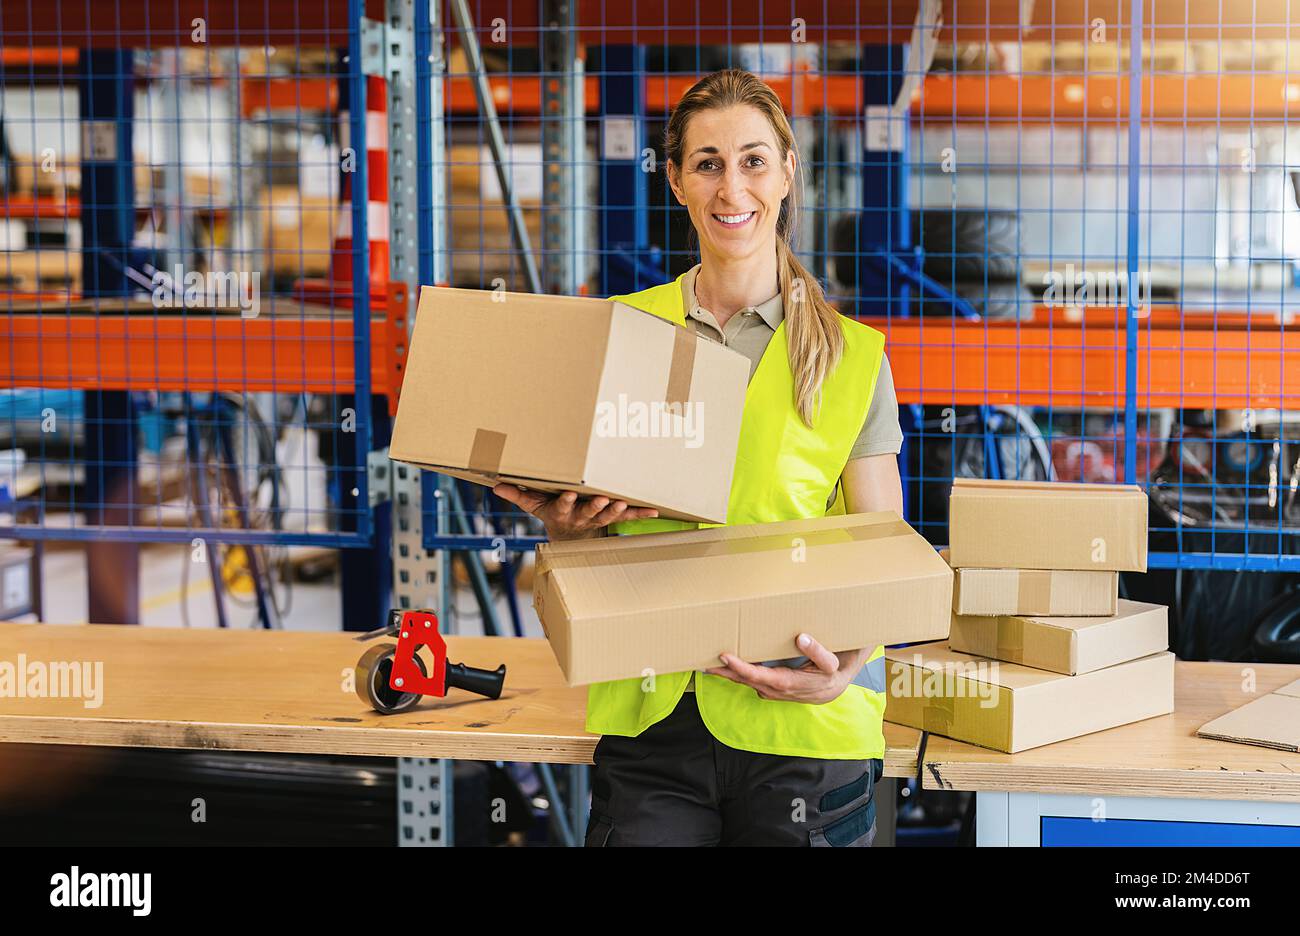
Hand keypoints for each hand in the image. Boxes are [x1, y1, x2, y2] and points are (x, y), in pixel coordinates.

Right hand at [493, 483, 657, 540]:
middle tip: (602, 499)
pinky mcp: (613, 519)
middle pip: (588, 512)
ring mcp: (598, 519)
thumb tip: (494, 484)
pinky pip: (627, 517)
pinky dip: (640, 514)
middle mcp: (581, 517)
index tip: (568, 494)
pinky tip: (654, 511)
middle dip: (595, 506)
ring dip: (616, 510)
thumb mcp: (535, 505)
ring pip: (608, 515)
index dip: (565, 501)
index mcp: (562, 511)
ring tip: (623, 502)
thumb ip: (518, 495)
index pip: (562, 506)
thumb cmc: (553, 513)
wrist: (572, 539)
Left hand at [704, 635, 868, 703]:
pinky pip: (752, 681)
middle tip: (703, 660)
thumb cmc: (833, 672)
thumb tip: (802, 638)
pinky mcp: (773, 689)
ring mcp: (774, 692)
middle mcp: (778, 691)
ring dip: (729, 674)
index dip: (740, 668)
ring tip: (710, 662)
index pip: (759, 676)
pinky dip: (739, 674)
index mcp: (790, 684)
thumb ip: (819, 652)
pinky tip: (730, 664)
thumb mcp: (833, 663)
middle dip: (725, 672)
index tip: (724, 656)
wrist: (837, 688)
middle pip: (746, 681)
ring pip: (747, 682)